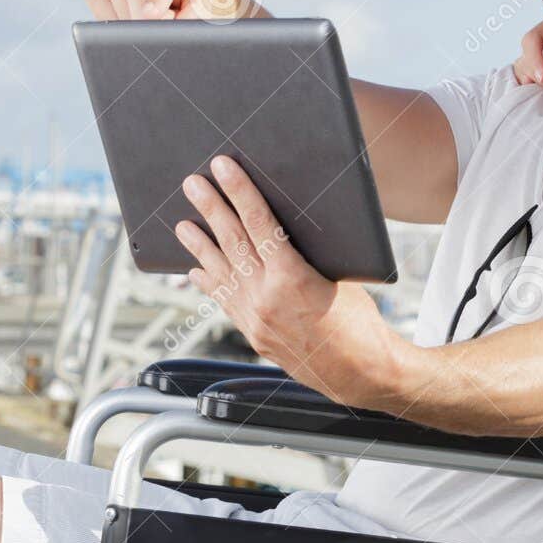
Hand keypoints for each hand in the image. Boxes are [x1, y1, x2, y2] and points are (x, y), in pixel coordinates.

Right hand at [80, 0, 266, 21]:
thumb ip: (198, 13)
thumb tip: (171, 31)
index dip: (154, 5)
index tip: (151, 12)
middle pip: (139, 18)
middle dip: (157, 24)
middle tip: (171, 7)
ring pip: (122, 22)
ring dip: (140, 20)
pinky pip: (106, 18)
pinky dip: (123, 16)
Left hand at [174, 155, 398, 407]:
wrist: (360, 372)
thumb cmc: (360, 324)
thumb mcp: (340, 278)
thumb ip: (307, 256)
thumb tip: (285, 230)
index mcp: (291, 277)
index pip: (258, 224)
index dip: (240, 192)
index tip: (224, 169)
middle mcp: (265, 298)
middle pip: (232, 243)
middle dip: (211, 208)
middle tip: (193, 183)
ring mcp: (255, 318)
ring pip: (220, 273)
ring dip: (200, 245)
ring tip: (182, 224)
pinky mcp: (254, 334)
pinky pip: (225, 301)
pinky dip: (210, 282)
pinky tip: (196, 269)